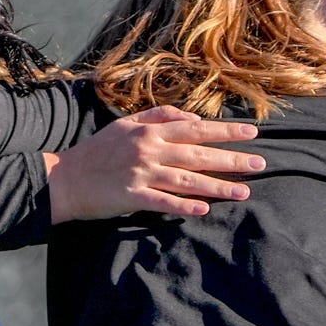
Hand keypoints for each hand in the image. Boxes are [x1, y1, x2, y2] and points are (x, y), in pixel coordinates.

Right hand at [45, 107, 262, 221]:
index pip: (195, 128)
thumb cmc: (96, 151)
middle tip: (260, 164)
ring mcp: (141, 174)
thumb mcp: (125, 124)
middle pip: (198, 154)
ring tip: (243, 191)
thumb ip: (157, 116)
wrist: (64, 178)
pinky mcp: (132, 196)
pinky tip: (204, 209)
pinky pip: (163, 202)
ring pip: (187, 179)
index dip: (225, 131)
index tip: (252, 134)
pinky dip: (184, 206)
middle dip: (231, 159)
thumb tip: (189, 116)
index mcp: (149, 131)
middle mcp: (148, 150)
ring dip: (217, 186)